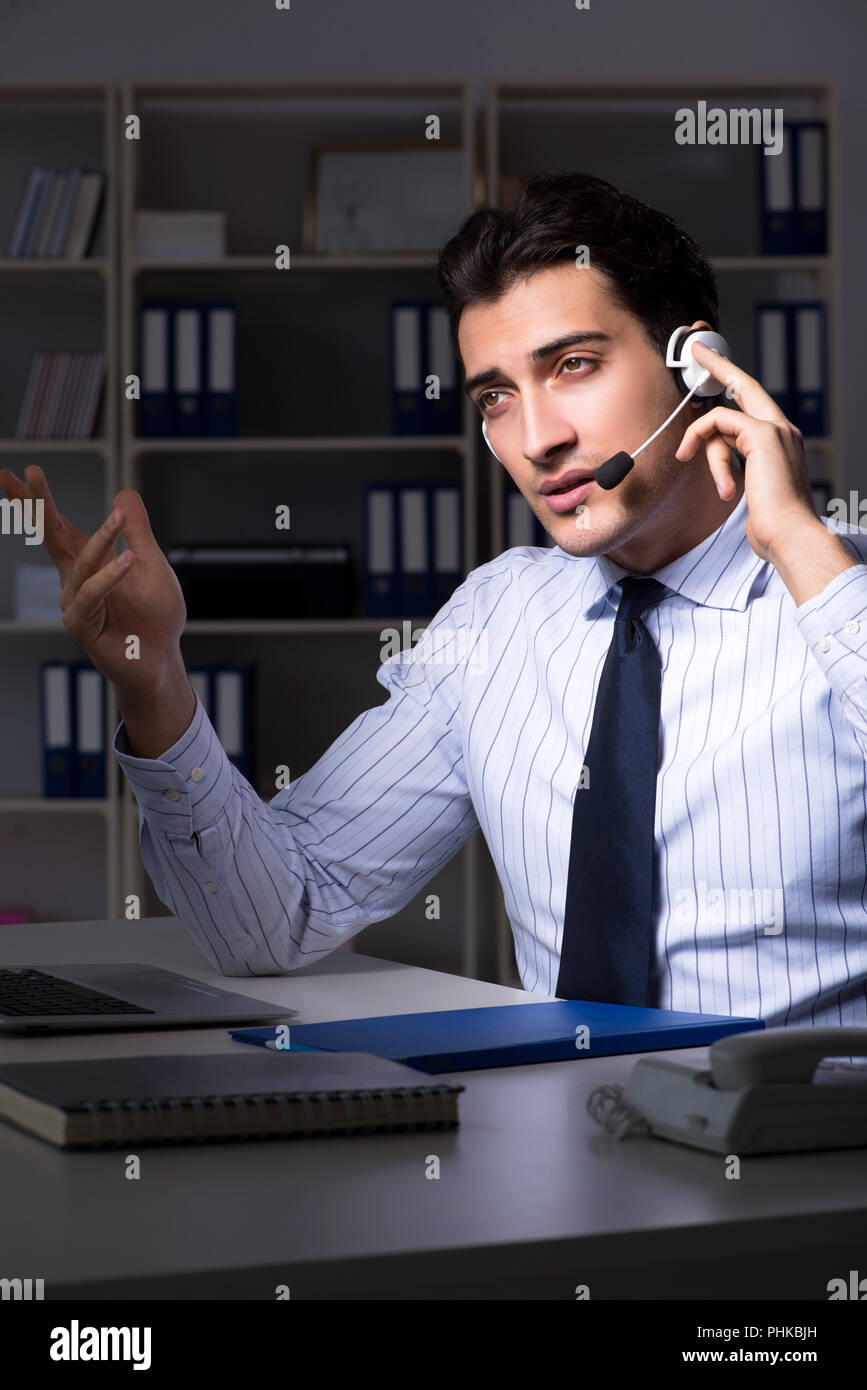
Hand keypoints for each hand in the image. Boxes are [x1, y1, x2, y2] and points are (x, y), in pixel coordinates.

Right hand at [0, 464, 186, 695]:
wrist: (162, 658)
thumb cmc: (156, 615)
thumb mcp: (152, 563)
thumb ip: (138, 531)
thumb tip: (124, 494)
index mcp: (88, 562)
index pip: (59, 526)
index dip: (40, 500)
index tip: (27, 470)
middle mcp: (75, 579)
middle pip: (51, 536)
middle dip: (37, 504)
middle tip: (27, 471)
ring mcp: (75, 601)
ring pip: (81, 563)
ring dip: (101, 539)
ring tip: (119, 519)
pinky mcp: (81, 624)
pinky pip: (91, 594)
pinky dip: (108, 576)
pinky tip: (126, 561)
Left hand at [674, 340, 820, 561]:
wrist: (791, 535)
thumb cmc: (774, 524)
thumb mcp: (753, 492)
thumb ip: (741, 472)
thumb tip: (723, 472)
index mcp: (782, 442)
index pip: (755, 404)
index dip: (734, 384)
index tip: (714, 369)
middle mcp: (782, 430)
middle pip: (746, 384)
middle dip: (719, 365)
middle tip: (695, 350)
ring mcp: (775, 430)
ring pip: (722, 418)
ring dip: (703, 446)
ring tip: (719, 485)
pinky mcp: (763, 435)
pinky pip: (719, 422)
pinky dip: (703, 440)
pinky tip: (714, 475)